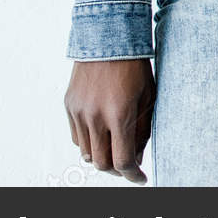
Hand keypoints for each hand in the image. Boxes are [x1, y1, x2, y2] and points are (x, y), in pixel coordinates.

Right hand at [64, 59, 154, 183]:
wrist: (107, 38)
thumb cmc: (136, 67)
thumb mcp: (148, 97)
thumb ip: (142, 129)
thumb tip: (136, 158)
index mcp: (120, 114)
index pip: (123, 160)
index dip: (133, 175)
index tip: (141, 179)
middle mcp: (95, 116)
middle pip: (102, 163)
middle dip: (117, 171)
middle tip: (129, 167)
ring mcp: (78, 112)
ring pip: (87, 153)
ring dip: (102, 157)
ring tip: (116, 150)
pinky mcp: (68, 106)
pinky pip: (77, 137)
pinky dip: (90, 143)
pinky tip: (102, 135)